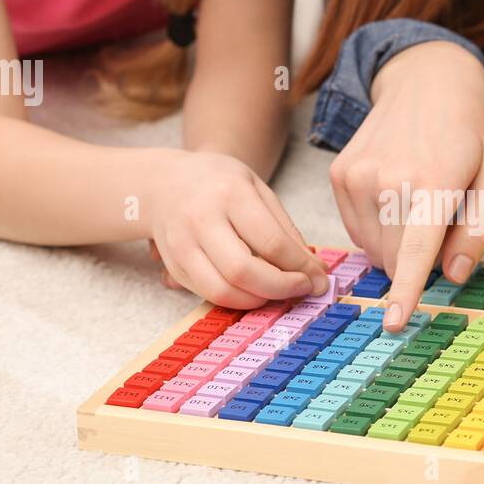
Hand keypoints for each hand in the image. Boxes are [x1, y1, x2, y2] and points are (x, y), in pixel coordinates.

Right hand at [145, 150, 328, 307]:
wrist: (164, 183)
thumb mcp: (258, 190)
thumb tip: (315, 270)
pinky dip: (237, 300)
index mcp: (230, 194)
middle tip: (302, 290)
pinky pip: (208, 294)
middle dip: (281, 289)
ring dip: (258, 300)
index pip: (271, 242)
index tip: (318, 279)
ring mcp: (182, 245)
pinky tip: (254, 291)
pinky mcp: (174, 266)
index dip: (300, 268)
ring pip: (222, 291)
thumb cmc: (219, 184)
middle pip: (244, 271)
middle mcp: (201, 219)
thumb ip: (286, 230)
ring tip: (278, 292)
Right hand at [330, 41, 483, 330]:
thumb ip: (476, 231)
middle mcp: (386, 180)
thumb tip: (452, 275)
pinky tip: (395, 195)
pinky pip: (357, 229)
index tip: (394, 324)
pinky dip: (378, 227)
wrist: (426, 77)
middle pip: (395, 258)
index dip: (406, 291)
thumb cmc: (470, 130)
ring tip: (418, 200)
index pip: (415, 251)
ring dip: (397, 244)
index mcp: (433, 183)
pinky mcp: (339, 175)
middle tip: (441, 219)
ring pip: (374, 248)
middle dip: (418, 259)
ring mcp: (356, 176)